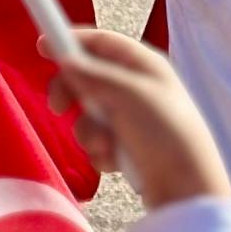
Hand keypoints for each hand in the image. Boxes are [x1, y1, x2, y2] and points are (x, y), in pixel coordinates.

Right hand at [50, 28, 230, 206]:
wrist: (188, 190)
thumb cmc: (165, 134)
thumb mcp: (127, 95)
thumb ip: (92, 75)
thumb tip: (66, 59)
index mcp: (145, 66)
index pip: (102, 42)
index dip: (72, 41)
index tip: (42, 47)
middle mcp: (138, 89)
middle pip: (89, 78)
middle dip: (73, 94)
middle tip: (59, 107)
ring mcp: (133, 120)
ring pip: (89, 114)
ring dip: (88, 131)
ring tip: (105, 146)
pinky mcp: (129, 148)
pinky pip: (98, 141)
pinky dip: (99, 151)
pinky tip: (113, 162)